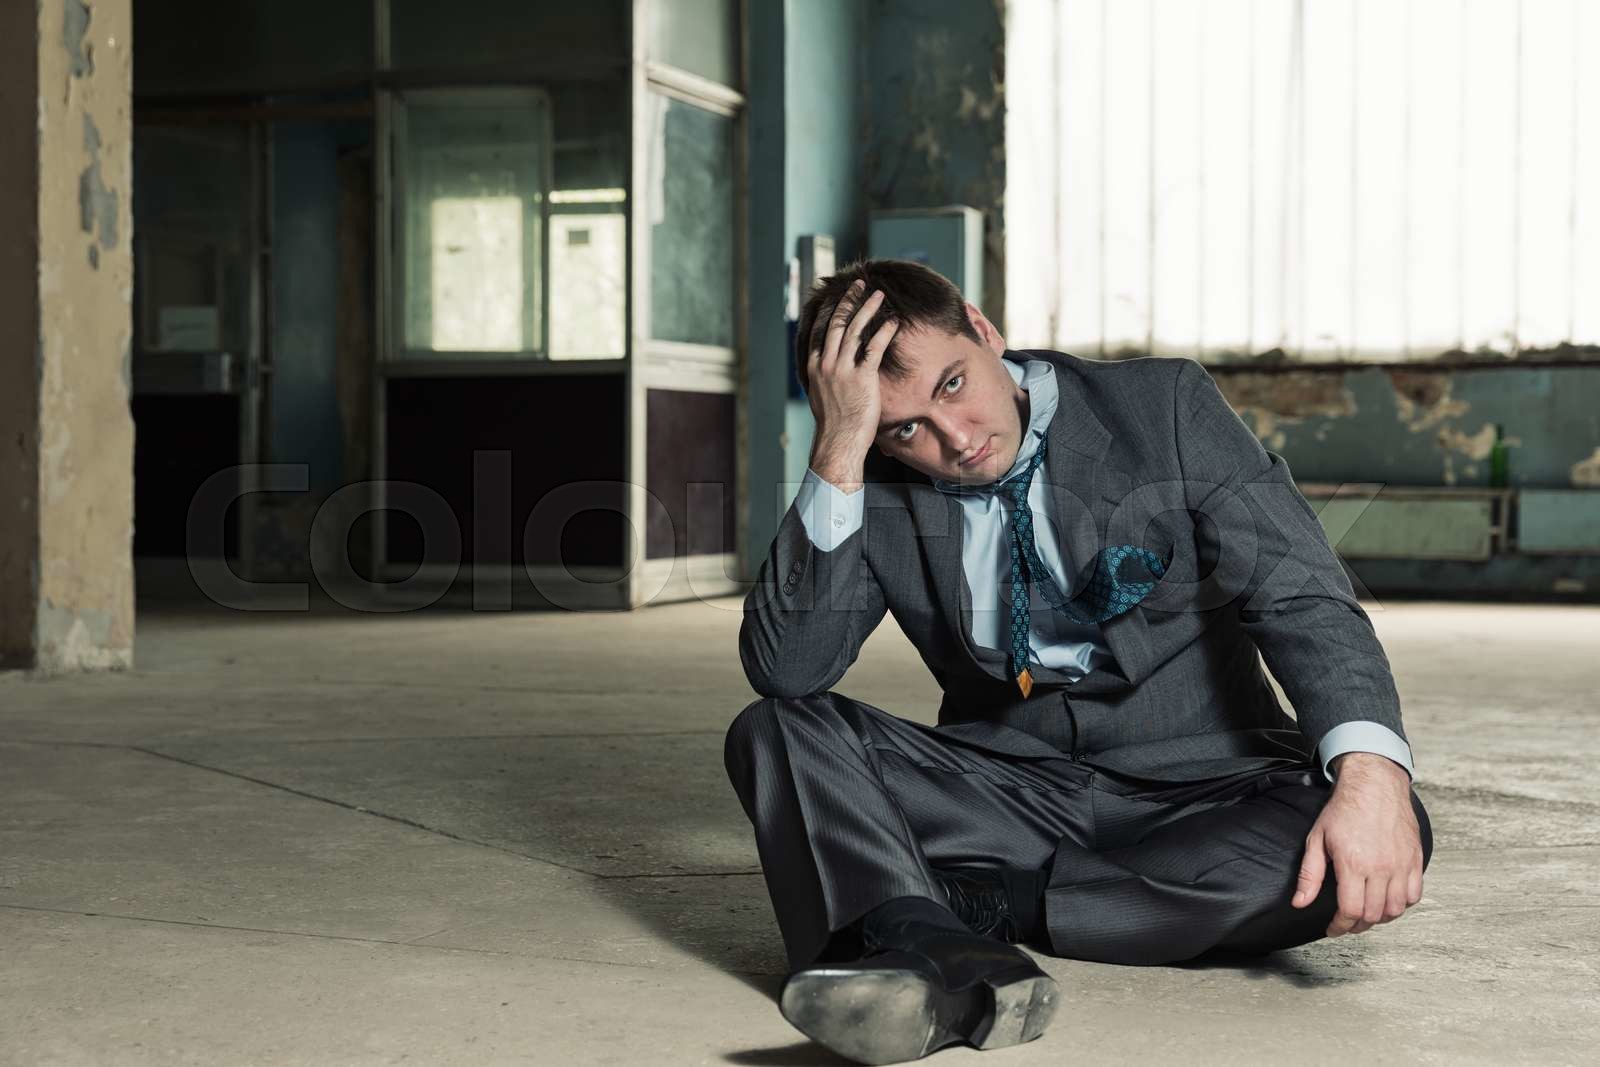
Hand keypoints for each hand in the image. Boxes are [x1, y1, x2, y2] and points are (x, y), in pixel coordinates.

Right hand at [805, 280, 899, 492]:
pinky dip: (884, 331)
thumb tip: (827, 370)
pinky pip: (874, 348)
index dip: (830, 309)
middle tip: (859, 285)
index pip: (819, 329)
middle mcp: (826, 363)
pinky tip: (892, 320)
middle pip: (837, 323)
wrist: (839, 440)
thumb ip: (824, 377)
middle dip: (849, 300)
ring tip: (878, 295)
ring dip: (867, 309)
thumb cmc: (834, 422)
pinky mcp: (862, 378)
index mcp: (814, 365)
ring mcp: (843, 369)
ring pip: (854, 330)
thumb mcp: (821, 394)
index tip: (838, 295)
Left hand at [1291, 752, 1423, 935]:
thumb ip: (1310, 874)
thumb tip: (1300, 902)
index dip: (1340, 927)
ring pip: (1396, 909)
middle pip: (1373, 914)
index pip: (1350, 911)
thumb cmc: (1344, 810)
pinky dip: (1402, 904)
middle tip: (1347, 923)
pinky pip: (1413, 894)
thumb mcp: (1317, 839)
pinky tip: (1388, 900)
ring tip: (1366, 913)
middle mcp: (1380, 868)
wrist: (1374, 785)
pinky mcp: (1415, 859)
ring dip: (1380, 918)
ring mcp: (1401, 864)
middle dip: (1357, 925)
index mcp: (1353, 863)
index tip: (1333, 929)